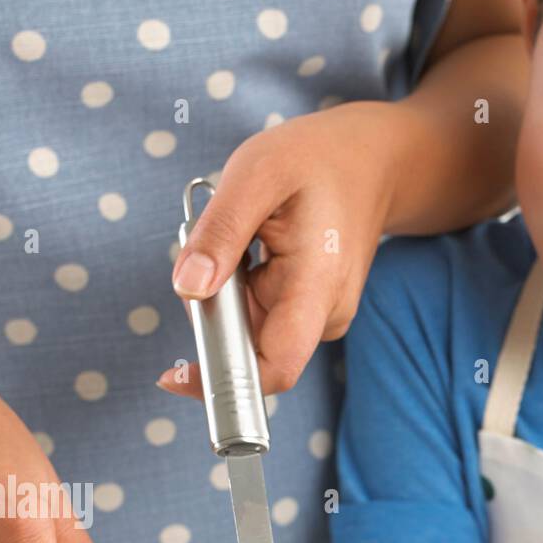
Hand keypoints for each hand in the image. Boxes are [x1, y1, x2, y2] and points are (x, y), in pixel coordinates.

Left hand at [159, 102, 398, 398]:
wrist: (370, 162)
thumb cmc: (317, 161)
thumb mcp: (257, 175)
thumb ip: (220, 233)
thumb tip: (186, 290)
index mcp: (318, 287)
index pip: (275, 367)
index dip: (221, 382)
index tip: (172, 376)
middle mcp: (326, 316)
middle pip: (251, 349)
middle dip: (212, 313)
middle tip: (208, 249)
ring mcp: (322, 318)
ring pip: (251, 332)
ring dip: (225, 297)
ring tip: (242, 240)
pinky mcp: (313, 314)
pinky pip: (261, 318)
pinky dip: (240, 292)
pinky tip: (254, 253)